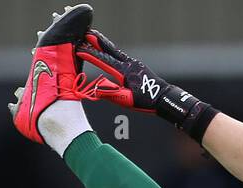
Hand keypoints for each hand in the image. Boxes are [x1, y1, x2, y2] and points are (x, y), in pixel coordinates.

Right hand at [77, 29, 215, 137]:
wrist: (164, 97)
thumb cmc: (146, 101)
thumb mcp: (127, 101)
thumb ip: (111, 94)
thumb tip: (94, 89)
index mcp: (124, 72)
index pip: (103, 60)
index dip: (90, 54)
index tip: (78, 48)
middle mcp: (128, 64)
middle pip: (109, 49)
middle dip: (96, 40)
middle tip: (85, 32)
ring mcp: (133, 63)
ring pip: (114, 50)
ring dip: (103, 43)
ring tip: (92, 36)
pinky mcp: (136, 65)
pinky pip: (120, 55)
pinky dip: (111, 50)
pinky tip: (107, 50)